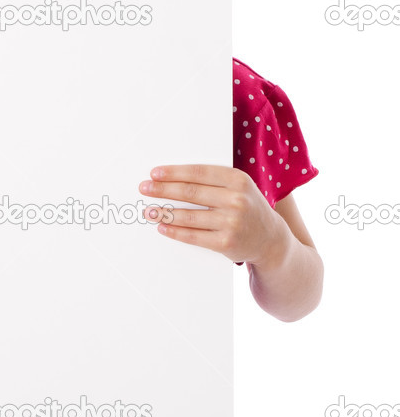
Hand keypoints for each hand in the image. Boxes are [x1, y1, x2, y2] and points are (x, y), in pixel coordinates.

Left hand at [139, 164, 285, 265]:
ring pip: (188, 216)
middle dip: (163, 190)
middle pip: (190, 193)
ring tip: (149, 210)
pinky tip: (162, 226)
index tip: (155, 173)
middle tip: (145, 189)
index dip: (174, 172)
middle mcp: (236, 200)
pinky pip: (193, 236)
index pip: (198, 173)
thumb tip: (174, 178)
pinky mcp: (226, 243)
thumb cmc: (248, 208)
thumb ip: (214, 181)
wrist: (271, 240)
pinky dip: (175, 231)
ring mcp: (232, 222)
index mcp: (238, 180)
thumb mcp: (240, 188)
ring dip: (164, 212)